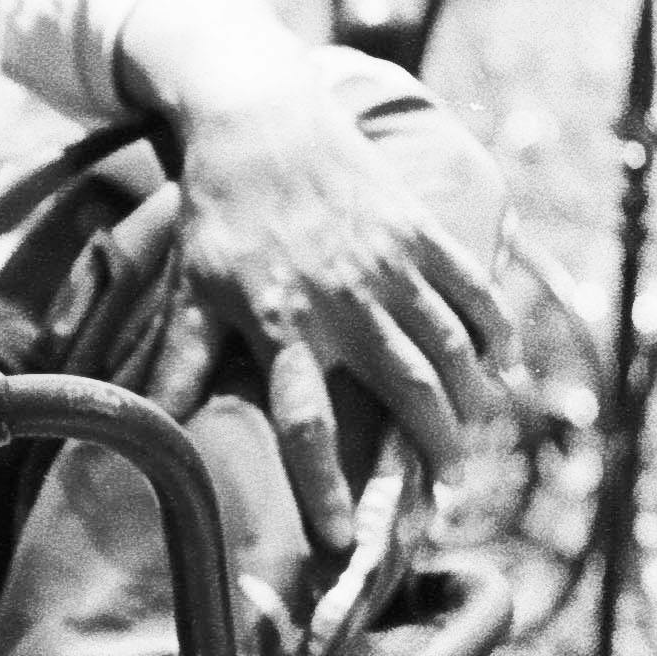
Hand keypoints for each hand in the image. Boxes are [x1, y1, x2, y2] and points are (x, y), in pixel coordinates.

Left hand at [150, 50, 515, 547]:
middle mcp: (340, 299)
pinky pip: (471, 286)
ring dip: (471, 399)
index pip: (303, 420)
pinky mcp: (417, 228)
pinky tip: (508, 364)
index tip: (340, 539)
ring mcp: (387, 262)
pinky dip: (497, 326)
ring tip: (475, 441)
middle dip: (432, 447)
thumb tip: (148, 431)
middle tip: (447, 493)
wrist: (259, 116)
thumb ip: (179, 364)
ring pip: (448, 345)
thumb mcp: (190, 290)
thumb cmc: (220, 214)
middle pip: (404, 388)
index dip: (322, 484)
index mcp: (279, 323)